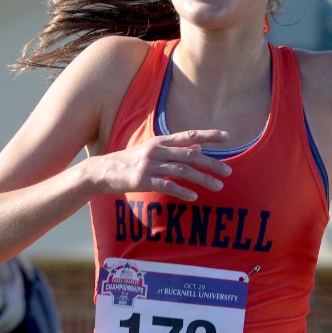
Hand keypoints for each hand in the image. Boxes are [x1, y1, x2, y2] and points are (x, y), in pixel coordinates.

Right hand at [85, 129, 232, 201]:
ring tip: (218, 186)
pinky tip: (194, 197)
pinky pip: (167, 185)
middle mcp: (157, 150)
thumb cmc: (130, 161)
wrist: (103, 171)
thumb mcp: (153, 150)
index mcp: (160, 141)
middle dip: (211, 163)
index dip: (208, 135)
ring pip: (182, 171)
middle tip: (228, 172)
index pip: (189, 135)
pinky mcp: (143, 180)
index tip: (227, 137)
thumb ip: (175, 149)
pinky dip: (182, 191)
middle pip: (190, 155)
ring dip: (202, 179)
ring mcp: (150, 165)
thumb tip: (198, 148)